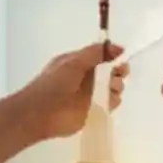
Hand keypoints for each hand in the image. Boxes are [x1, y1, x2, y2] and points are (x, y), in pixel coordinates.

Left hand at [14, 41, 131, 140]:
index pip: (102, 56)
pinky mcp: (94, 110)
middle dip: (119, 71)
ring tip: (110, 89)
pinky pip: (111, 103)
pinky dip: (113, 101)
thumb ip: (95, 52)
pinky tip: (107, 101)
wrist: (41, 114)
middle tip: (119, 74)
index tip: (121, 58)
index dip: (113, 56)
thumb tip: (119, 49)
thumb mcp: (73, 62)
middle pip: (111, 71)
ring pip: (114, 87)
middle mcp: (87, 77)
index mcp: (79, 63)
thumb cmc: (54, 84)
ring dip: (116, 86)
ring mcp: (91, 94)